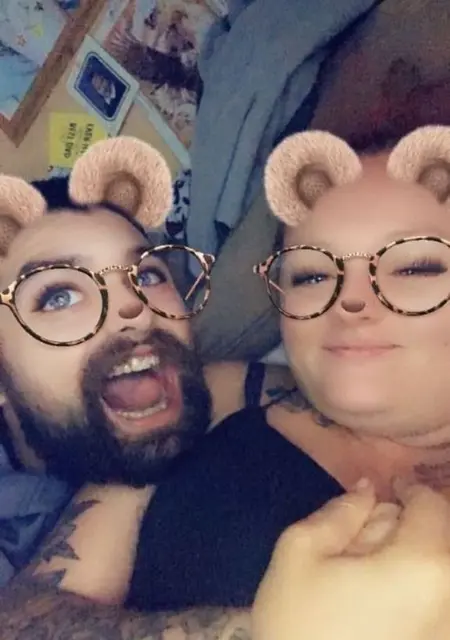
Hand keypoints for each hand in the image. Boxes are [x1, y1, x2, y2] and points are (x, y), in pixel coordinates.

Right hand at [252, 480, 449, 639]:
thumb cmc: (299, 627)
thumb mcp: (300, 554)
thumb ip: (338, 512)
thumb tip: (366, 490)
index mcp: (424, 565)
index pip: (432, 505)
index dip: (408, 490)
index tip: (385, 490)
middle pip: (440, 540)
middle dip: (409, 529)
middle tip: (369, 540)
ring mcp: (445, 627)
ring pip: (437, 573)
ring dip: (411, 561)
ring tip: (371, 575)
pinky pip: (434, 603)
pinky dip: (416, 591)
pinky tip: (379, 604)